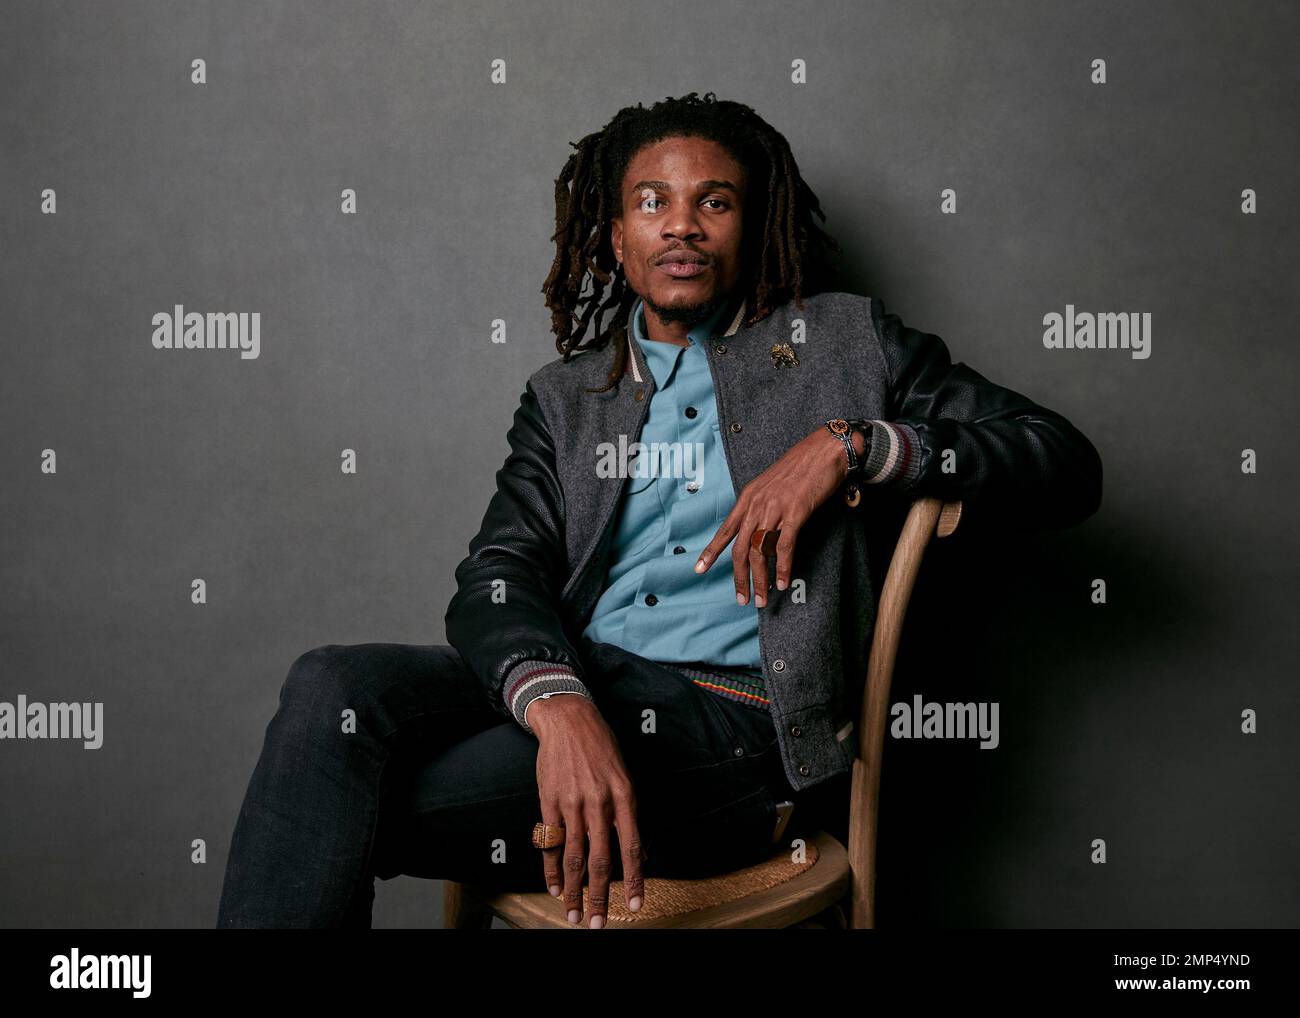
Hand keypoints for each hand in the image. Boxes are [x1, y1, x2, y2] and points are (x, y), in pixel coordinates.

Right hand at [527, 694, 644, 928]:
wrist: (569, 719)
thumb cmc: (601, 745)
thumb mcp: (623, 773)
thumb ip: (626, 810)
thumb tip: (629, 846)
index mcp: (625, 796)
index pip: (632, 848)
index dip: (634, 880)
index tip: (635, 905)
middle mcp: (600, 803)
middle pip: (600, 860)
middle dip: (601, 896)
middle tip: (599, 923)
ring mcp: (572, 803)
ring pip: (573, 857)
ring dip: (574, 890)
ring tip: (574, 914)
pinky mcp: (549, 801)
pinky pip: (550, 842)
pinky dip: (550, 868)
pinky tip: (554, 886)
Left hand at [694, 424, 861, 604]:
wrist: (824, 450)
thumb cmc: (801, 468)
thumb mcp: (771, 486)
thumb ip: (762, 506)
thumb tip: (759, 530)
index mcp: (748, 497)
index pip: (725, 530)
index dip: (712, 551)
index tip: (699, 569)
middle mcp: (757, 504)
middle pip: (741, 549)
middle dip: (740, 577)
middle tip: (743, 599)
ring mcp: (775, 508)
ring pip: (760, 551)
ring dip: (760, 579)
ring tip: (763, 598)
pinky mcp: (795, 511)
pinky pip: (784, 546)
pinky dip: (783, 567)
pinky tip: (783, 581)